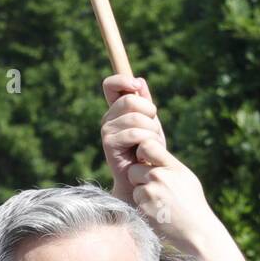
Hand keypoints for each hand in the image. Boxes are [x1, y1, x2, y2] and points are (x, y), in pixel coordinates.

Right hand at [101, 75, 164, 200]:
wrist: (144, 179)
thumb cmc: (149, 152)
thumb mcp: (151, 123)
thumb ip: (145, 102)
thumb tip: (139, 81)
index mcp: (116, 111)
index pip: (111, 85)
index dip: (123, 80)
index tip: (138, 87)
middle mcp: (108, 119)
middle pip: (130, 99)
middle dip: (150, 113)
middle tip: (153, 131)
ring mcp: (106, 131)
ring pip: (136, 117)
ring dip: (152, 130)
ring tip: (151, 145)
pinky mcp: (109, 145)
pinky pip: (134, 133)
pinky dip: (147, 142)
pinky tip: (146, 153)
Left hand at [124, 139, 223, 255]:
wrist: (196, 231)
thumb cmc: (192, 203)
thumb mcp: (186, 178)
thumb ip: (168, 165)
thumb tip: (148, 151)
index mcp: (173, 166)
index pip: (147, 145)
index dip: (142, 152)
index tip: (147, 162)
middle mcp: (160, 176)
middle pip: (134, 169)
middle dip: (139, 177)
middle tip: (154, 188)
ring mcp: (151, 192)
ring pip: (134, 186)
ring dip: (141, 192)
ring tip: (159, 201)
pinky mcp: (144, 207)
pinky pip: (135, 200)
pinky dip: (142, 205)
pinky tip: (157, 210)